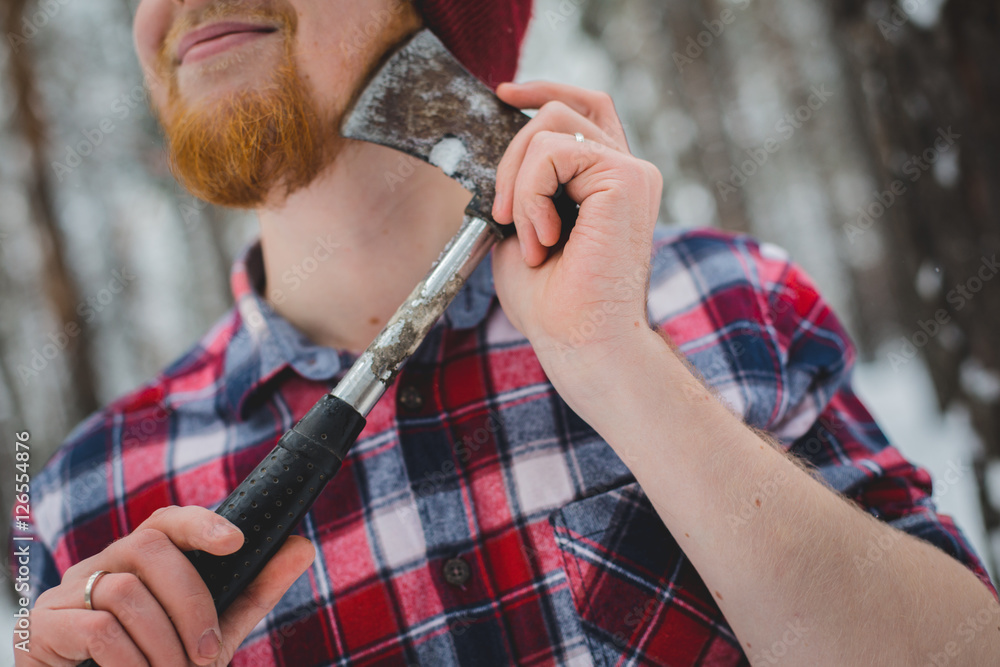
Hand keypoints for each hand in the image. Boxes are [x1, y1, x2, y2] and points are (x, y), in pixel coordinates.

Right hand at [16, 506, 313, 666]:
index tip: (236, 542)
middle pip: (149, 546)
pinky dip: (129, 660)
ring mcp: (67, 593)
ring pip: (125, 590)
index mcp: (142, 561)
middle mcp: (102, 565)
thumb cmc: (155, 666)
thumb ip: (253, 592)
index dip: (201, 522)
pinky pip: (95, 628)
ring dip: (162, 641)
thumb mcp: (212, 633)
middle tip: (206, 652)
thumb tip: (302, 547)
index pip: (168, 520)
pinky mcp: (41, 627)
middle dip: (191, 601)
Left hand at [490, 81, 663, 390]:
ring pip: (550, 127)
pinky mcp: (626, 177)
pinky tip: (543, 237)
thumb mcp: (522, 230)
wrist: (579, 341)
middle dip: (511, 156)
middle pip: (559, 112)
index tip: (505, 95)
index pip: (585, 107)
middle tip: (503, 218)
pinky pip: (552, 151)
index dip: (545, 91)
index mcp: (607, 181)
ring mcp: (632, 171)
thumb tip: (502, 153)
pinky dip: (530, 194)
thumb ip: (522, 186)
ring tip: (530, 238)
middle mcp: (627, 170)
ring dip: (519, 184)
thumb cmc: (552, 302)